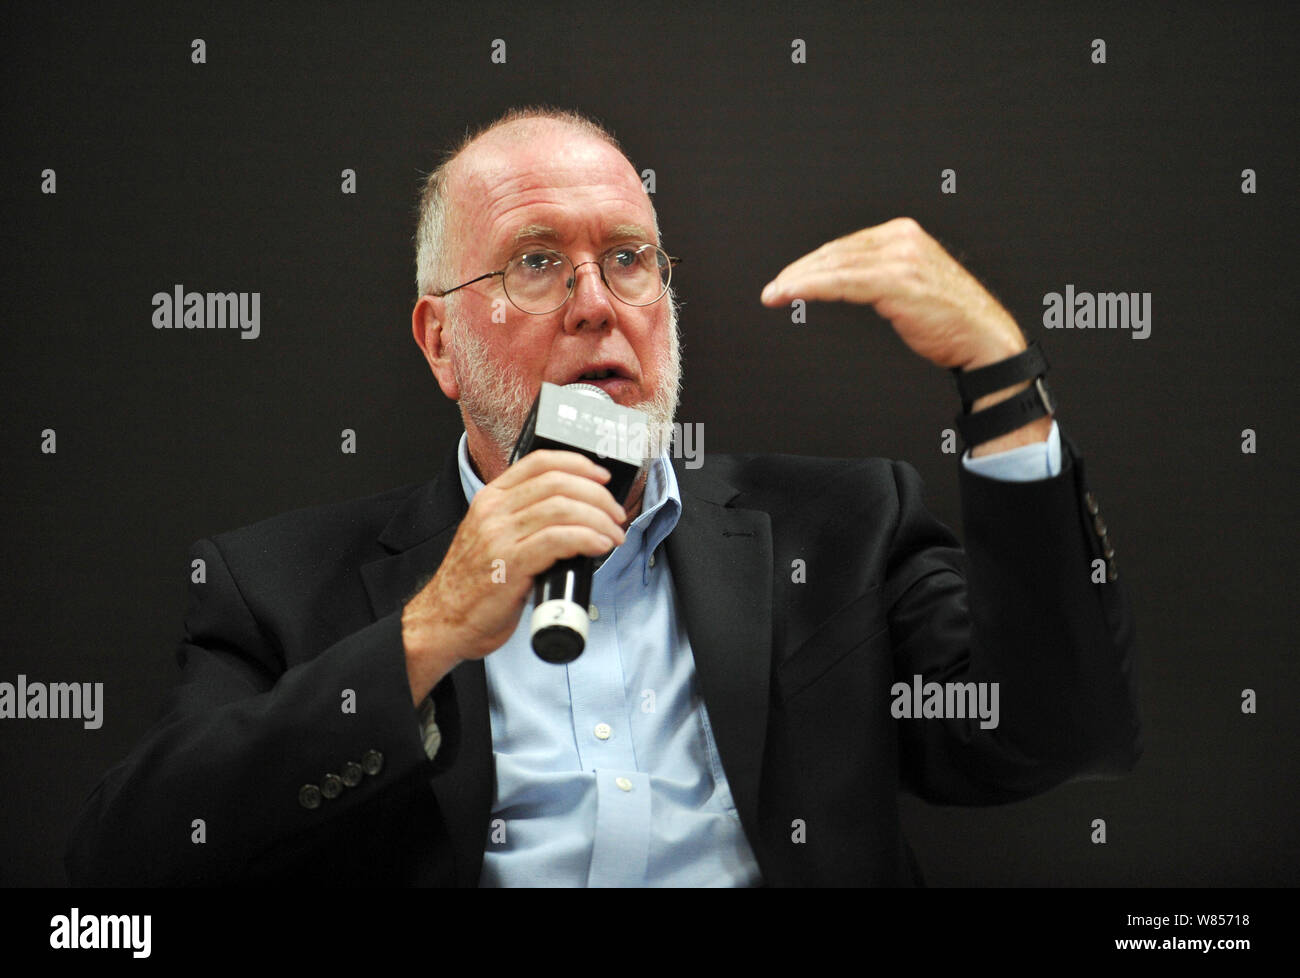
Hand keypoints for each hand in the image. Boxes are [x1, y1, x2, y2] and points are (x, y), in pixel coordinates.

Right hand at [400, 450, 626, 702]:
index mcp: (491, 499)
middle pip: (558, 483)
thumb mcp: (492, 537)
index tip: (601, 477)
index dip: (578, 464)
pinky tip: (599, 546)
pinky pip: (558, 539)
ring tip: (613, 534)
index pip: (540, 462)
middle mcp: (493, 511)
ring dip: (598, 519)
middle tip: (615, 514)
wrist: (442, 621)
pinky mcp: (510, 564)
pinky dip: (586, 538)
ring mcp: (499, 536)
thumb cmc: (472, 585)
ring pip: (562, 508)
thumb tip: (572, 514)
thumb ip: (522, 520)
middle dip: (597, 496)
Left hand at [760, 217, 1025, 370]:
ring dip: (798, 281)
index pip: (844, 246)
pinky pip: (843, 282)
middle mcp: (902, 239)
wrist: (984, 339)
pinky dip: (813, 288)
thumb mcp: (910, 285)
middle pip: (834, 253)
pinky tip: (794, 295)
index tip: (786, 279)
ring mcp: (902, 258)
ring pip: (835, 266)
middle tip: (773, 289)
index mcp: (904, 234)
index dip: (810, 263)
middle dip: (798, 272)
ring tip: (776, 294)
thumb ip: (878, 275)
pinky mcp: (898, 282)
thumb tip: (839, 279)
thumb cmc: (950, 319)